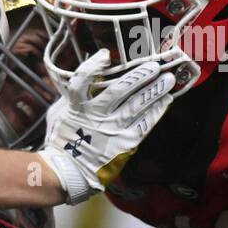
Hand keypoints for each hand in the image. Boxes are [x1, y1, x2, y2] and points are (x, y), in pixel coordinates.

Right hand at [37, 50, 175, 203]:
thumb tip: (85, 78)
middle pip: (119, 90)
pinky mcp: (125, 142)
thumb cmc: (62, 141)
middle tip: (154, 66)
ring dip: (155, 90)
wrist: (68, 172)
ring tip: (167, 80)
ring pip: (137, 104)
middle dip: (139, 75)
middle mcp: (96, 116)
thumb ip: (72, 96)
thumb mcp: (60, 113)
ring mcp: (112, 129)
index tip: (104, 55)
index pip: (81, 81)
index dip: (92, 66)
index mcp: (76, 107)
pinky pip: (145, 123)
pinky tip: (164, 102)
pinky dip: (156, 111)